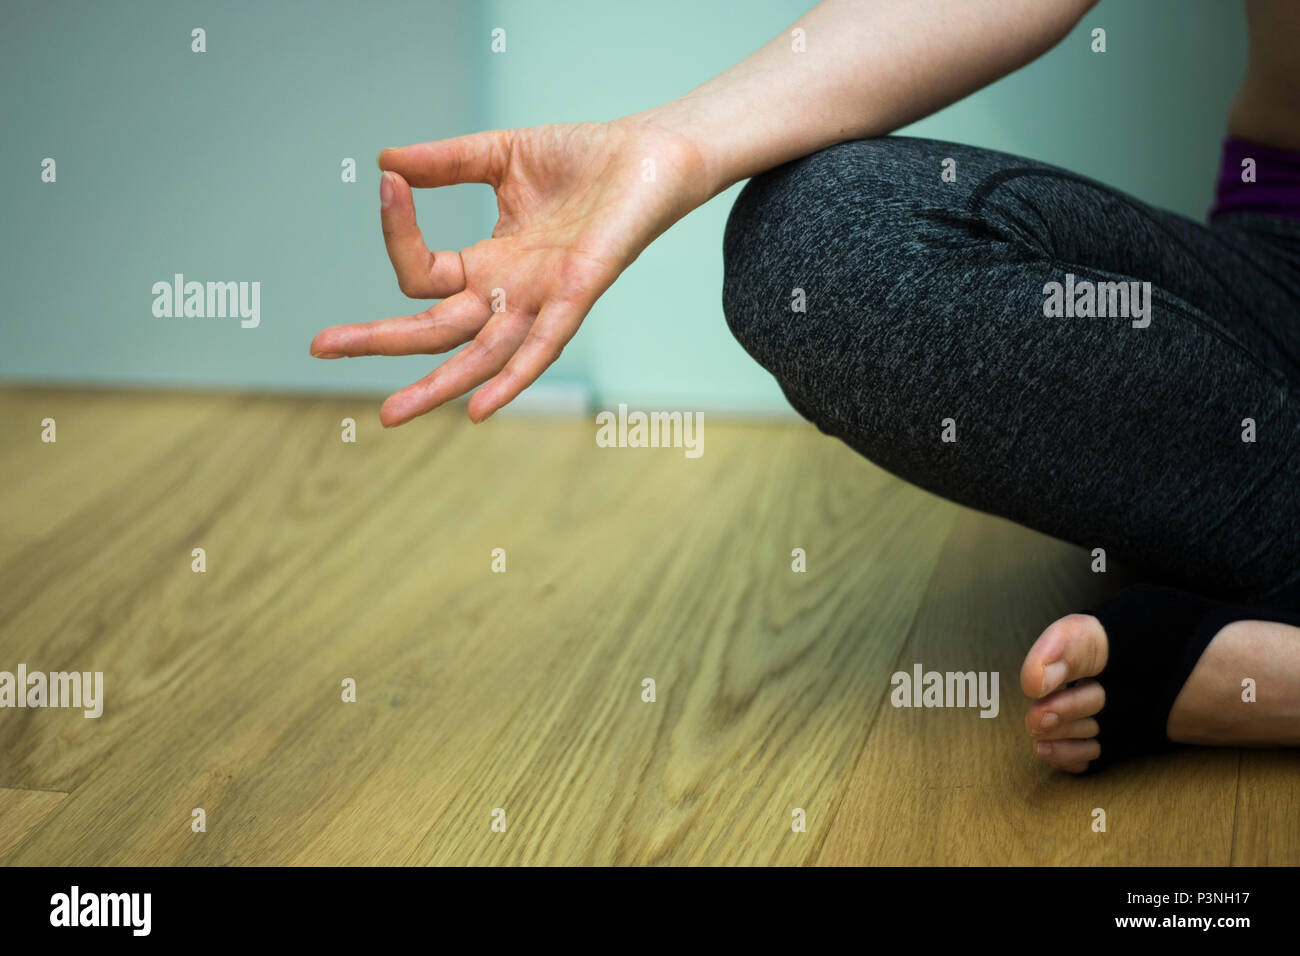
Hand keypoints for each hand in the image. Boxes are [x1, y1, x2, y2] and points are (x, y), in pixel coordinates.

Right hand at [310, 118, 709, 425]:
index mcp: (489, 265)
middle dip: (377, 342)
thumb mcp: (499, 156)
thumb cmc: (585, 161)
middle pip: (435, 331)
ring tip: (388, 414)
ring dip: (434, 385)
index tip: (386, 184)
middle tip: (318, 347)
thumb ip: (446, 163)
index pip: (422, 272)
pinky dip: (512, 379)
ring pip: (479, 354)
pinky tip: (479, 409)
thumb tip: (384, 163)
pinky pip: (541, 347)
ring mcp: (542, 300)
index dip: (398, 232)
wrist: (650, 154)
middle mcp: (510, 293)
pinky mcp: (577, 295)